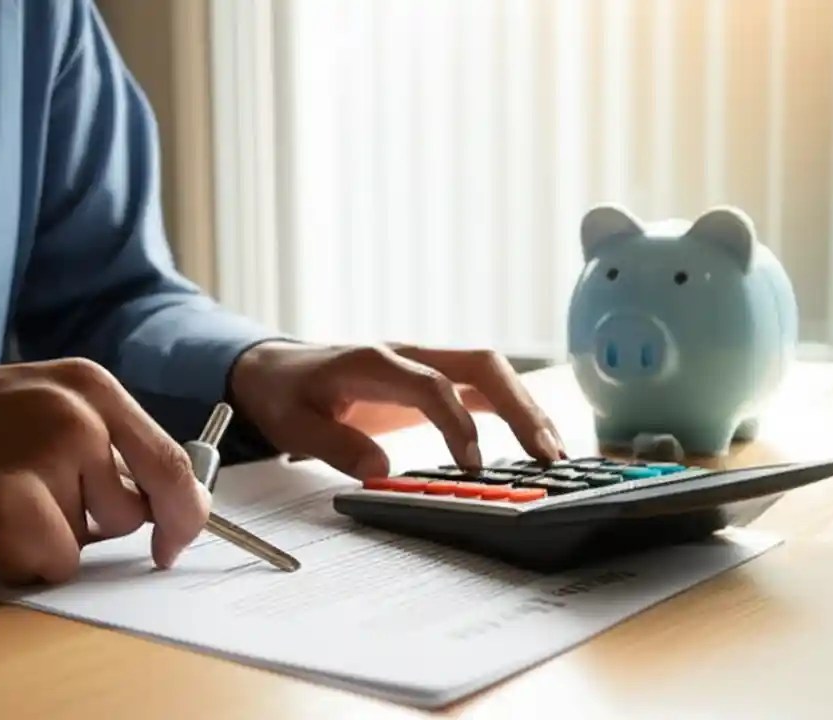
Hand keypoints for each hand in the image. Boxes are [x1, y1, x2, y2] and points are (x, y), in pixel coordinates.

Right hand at [0, 359, 209, 583]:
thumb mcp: (37, 403)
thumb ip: (102, 443)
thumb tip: (166, 509)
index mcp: (90, 383)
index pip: (170, 461)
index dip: (182, 511)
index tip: (174, 540)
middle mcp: (78, 413)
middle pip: (134, 512)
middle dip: (95, 526)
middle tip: (30, 498)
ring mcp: (44, 456)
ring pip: (89, 543)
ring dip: (49, 540)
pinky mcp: (9, 506)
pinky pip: (50, 565)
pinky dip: (19, 561)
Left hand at [228, 342, 564, 478]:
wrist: (277, 368)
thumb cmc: (285, 393)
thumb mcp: (292, 423)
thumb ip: (333, 444)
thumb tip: (379, 471)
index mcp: (373, 362)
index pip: (431, 385)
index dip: (457, 422)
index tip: (472, 465)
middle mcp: (408, 355)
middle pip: (481, 365)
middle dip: (519, 406)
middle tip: (546, 454)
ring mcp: (425, 364)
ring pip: (491, 373)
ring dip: (526, 409)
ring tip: (555, 455)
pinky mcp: (433, 379)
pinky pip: (483, 388)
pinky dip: (514, 410)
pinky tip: (537, 442)